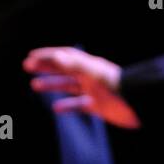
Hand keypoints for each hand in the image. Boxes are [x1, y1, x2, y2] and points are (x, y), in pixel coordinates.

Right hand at [23, 47, 140, 128]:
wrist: (136, 104)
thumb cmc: (114, 86)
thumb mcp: (91, 73)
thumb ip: (73, 65)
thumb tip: (53, 56)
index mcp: (88, 64)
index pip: (64, 55)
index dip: (47, 55)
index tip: (30, 57)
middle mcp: (90, 75)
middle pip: (64, 68)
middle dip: (46, 67)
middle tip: (27, 68)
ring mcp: (93, 90)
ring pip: (69, 86)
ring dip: (52, 85)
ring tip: (34, 85)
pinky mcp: (98, 105)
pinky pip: (79, 104)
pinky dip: (66, 106)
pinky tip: (55, 108)